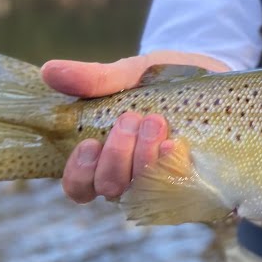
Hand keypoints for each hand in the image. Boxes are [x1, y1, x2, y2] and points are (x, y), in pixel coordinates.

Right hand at [42, 51, 227, 202]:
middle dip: (117, 156)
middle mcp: (132, 177)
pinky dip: (172, 169)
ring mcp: (163, 182)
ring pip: (142, 191)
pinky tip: (175, 147)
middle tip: (132, 119)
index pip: (80, 187)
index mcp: (107, 158)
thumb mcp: (129, 74)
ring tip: (156, 122)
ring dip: (143, 159)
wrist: (213, 74)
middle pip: (110, 188)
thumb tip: (48, 71)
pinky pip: (178, 190)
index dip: (80, 173)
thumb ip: (94, 78)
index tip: (90, 143)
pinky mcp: (195, 181)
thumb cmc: (163, 79)